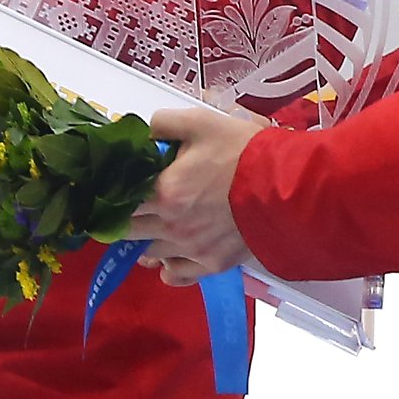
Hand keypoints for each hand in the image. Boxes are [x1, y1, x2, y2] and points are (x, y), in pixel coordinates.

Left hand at [126, 107, 266, 285]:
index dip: (111, 194)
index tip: (112, 187)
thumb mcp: (201, 122)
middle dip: (125, 217)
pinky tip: (170, 255)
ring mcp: (190, 250)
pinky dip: (167, 267)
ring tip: (154, 226)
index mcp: (163, 192)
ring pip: (148, 254)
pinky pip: (175, 275)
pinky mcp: (211, 265)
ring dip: (145, 241)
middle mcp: (170, 226)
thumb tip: (140, 132)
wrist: (287, 186)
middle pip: (127, 232)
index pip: (118, 201)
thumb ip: (163, 124)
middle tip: (134, 204)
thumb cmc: (242, 152)